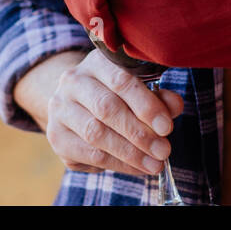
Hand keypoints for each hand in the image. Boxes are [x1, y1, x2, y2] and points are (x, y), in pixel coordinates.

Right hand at [44, 48, 182, 176]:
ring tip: (154, 164)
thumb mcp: (138, 88)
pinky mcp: (56, 136)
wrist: (77, 103)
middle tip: (164, 151)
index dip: (145, 105)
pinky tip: (137, 168)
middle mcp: (73, 81)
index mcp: (96, 61)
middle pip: (106, 108)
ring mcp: (60, 109)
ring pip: (96, 134)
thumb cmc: (117, 94)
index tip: (167, 127)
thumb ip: (157, 96)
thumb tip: (174, 106)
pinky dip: (117, 164)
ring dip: (130, 153)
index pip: (120, 80)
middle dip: (139, 133)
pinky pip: (89, 154)